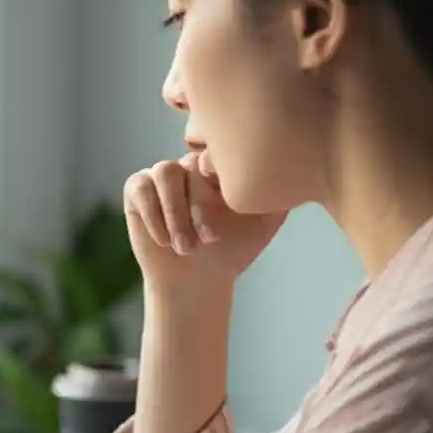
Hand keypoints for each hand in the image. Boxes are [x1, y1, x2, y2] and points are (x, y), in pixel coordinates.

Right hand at [124, 153, 287, 298]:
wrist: (197, 280)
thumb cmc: (231, 250)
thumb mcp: (264, 223)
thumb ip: (277, 195)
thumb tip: (295, 167)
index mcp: (220, 167)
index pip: (219, 152)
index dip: (221, 179)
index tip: (228, 215)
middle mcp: (191, 165)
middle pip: (191, 163)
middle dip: (199, 206)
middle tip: (208, 240)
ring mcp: (162, 175)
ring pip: (165, 172)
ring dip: (176, 213)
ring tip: (184, 246)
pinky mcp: (138, 190)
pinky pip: (141, 187)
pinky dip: (154, 216)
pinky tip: (165, 241)